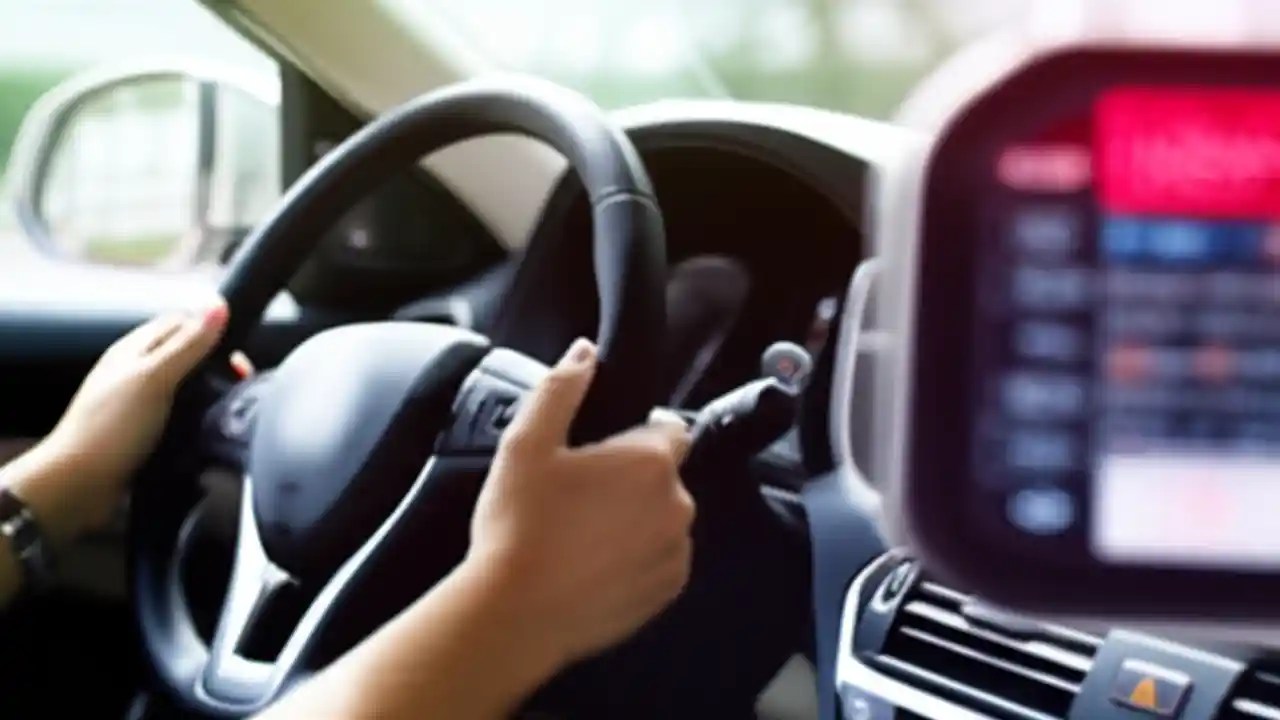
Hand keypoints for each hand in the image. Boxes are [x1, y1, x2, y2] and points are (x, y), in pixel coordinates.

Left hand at [7, 301, 229, 539]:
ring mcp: (142, 402)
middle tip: (241, 382)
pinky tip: (213, 427)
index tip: (241, 346)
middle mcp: (138, 371)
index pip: (182, 321)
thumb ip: (188, 344)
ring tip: (233, 405)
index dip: (212, 327)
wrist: (79, 485)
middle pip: (187, 354)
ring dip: (210, 392)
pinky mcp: (148, 430)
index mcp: (135, 349)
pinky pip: (183, 414)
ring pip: (188, 386)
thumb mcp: (154, 379)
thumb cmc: (111, 428)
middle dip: (216, 363)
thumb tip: (219, 304)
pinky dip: (200, 417)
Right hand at [466, 338, 694, 666]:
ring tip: (580, 533)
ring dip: (635, 519)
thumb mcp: (526, 443)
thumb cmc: (518, 529)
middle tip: (578, 495)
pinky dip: (635, 557)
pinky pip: (658, 559)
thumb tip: (584, 352)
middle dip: (630, 479)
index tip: (607, 449)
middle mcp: (676, 506)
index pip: (670, 429)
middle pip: (663, 476)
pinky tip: (591, 563)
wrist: (515, 614)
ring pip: (661, 519)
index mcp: (650, 462)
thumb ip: (562, 387)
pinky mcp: (666, 591)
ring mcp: (674, 552)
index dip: (638, 433)